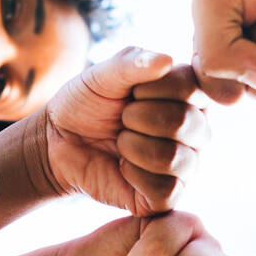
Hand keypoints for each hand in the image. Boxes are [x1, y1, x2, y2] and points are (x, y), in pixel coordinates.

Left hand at [36, 47, 209, 214]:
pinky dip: (134, 175)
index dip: (154, 88)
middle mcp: (196, 130)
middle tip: (122, 119)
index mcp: (190, 95)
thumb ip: (132, 62)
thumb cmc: (87, 103)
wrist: (59, 142)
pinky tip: (123, 167)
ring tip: (120, 142)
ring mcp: (186, 165)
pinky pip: (165, 189)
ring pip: (175, 159)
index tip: (132, 91)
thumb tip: (166, 60)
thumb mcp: (103, 74)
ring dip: (133, 147)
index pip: (193, 87)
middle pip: (186, 123)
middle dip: (139, 118)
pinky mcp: (169, 196)